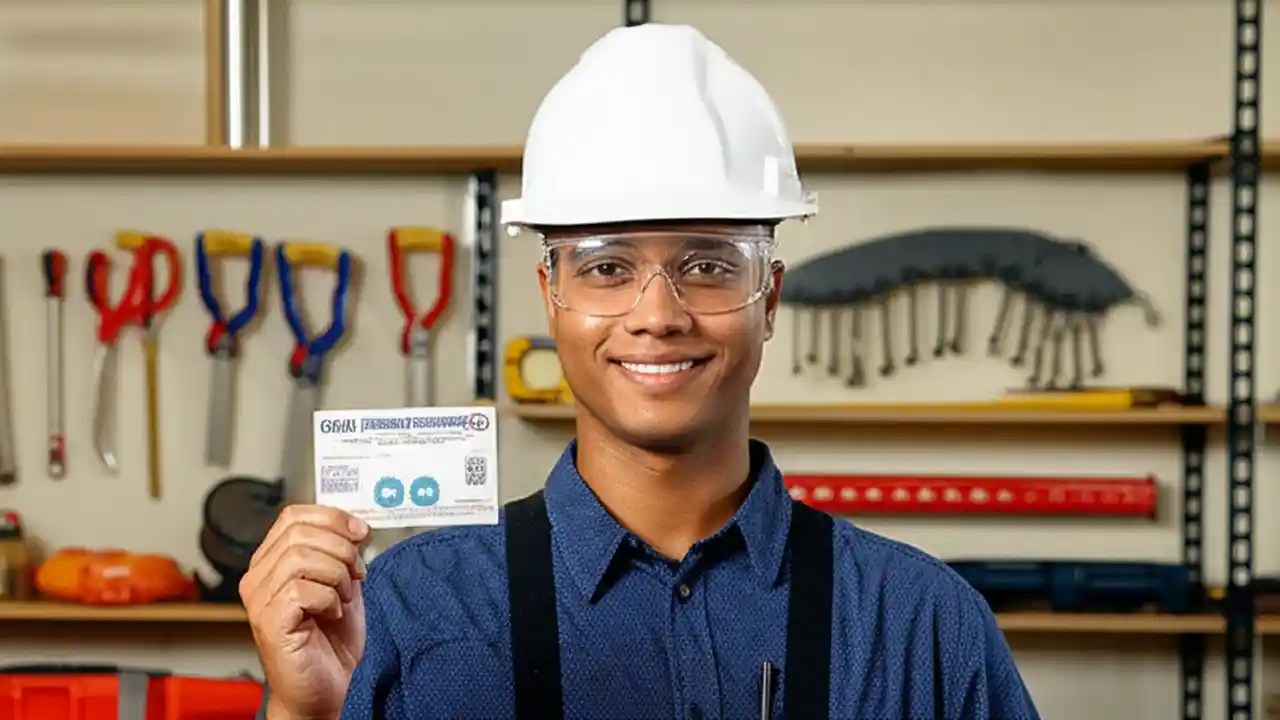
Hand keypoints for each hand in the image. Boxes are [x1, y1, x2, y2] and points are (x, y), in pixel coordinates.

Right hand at [240, 504, 370, 719]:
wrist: (327, 689)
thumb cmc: (330, 642)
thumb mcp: (342, 584)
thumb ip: (342, 554)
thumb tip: (355, 524)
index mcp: (272, 562)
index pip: (293, 515)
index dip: (331, 517)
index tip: (360, 532)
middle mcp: (258, 577)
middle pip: (299, 532)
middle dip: (341, 548)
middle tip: (357, 573)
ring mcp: (259, 600)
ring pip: (302, 558)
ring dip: (337, 575)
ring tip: (342, 599)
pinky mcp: (268, 621)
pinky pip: (303, 590)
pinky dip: (329, 599)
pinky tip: (331, 615)